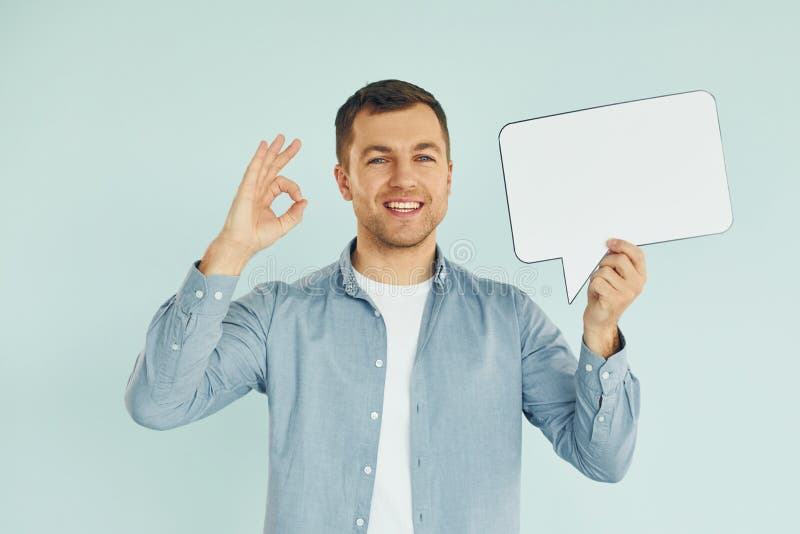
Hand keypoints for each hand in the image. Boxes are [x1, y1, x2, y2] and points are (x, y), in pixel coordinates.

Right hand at [215, 134, 307, 254]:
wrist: (242, 244)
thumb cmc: (256, 238)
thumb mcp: (283, 225)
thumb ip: (295, 213)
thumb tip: (304, 201)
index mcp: (265, 198)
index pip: (282, 184)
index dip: (294, 188)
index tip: (299, 199)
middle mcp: (258, 190)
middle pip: (272, 167)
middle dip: (284, 154)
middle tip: (295, 142)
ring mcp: (251, 188)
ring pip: (263, 164)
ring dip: (272, 150)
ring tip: (281, 138)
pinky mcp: (246, 188)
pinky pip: (254, 169)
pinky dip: (259, 157)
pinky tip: (264, 146)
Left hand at [583, 238, 646, 332]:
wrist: (601, 320)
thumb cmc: (605, 294)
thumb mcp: (615, 276)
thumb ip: (617, 262)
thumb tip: (610, 246)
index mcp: (640, 276)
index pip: (638, 254)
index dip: (623, 245)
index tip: (609, 243)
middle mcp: (637, 284)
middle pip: (619, 259)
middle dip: (605, 262)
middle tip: (601, 271)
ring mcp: (627, 293)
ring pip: (605, 271)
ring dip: (596, 276)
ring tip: (599, 286)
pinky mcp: (614, 299)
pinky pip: (598, 281)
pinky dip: (592, 285)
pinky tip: (597, 293)